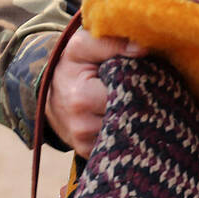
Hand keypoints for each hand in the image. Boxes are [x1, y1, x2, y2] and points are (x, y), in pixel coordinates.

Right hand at [44, 29, 146, 157]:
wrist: (50, 95)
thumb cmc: (70, 67)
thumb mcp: (82, 46)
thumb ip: (110, 42)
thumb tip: (143, 48)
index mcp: (82, 99)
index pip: (129, 95)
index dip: (142, 85)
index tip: (146, 76)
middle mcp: (83, 127)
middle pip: (131, 118)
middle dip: (143, 105)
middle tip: (148, 92)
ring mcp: (86, 145)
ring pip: (128, 134)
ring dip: (138, 120)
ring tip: (138, 105)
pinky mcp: (89, 154)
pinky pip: (118, 146)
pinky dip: (127, 134)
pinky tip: (128, 120)